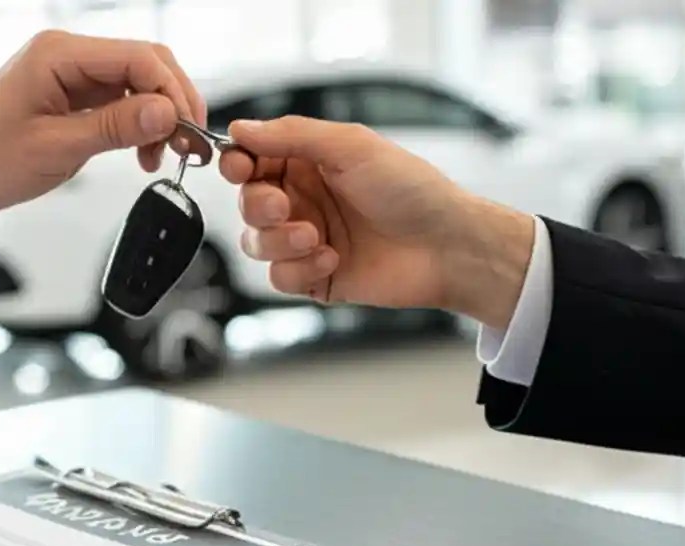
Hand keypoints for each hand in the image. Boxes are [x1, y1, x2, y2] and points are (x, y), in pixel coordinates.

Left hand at [0, 30, 205, 237]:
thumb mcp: (56, 148)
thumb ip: (114, 128)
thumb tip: (165, 113)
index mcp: (58, 54)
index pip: (138, 58)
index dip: (172, 92)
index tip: (188, 130)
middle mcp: (67, 55)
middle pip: (145, 64)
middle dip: (174, 102)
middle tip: (191, 144)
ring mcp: (70, 73)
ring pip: (137, 84)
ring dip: (159, 118)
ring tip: (166, 156)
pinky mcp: (71, 94)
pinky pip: (120, 101)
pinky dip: (139, 126)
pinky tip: (143, 155)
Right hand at [219, 116, 535, 328]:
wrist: (447, 247)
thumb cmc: (411, 189)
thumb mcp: (350, 147)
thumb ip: (291, 135)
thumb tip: (239, 128)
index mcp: (309, 162)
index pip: (252, 160)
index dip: (238, 164)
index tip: (239, 168)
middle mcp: (304, 199)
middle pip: (247, 203)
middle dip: (258, 206)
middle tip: (284, 207)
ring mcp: (306, 240)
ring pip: (255, 243)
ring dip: (278, 241)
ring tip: (315, 238)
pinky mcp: (314, 277)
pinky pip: (278, 278)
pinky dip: (299, 269)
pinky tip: (332, 260)